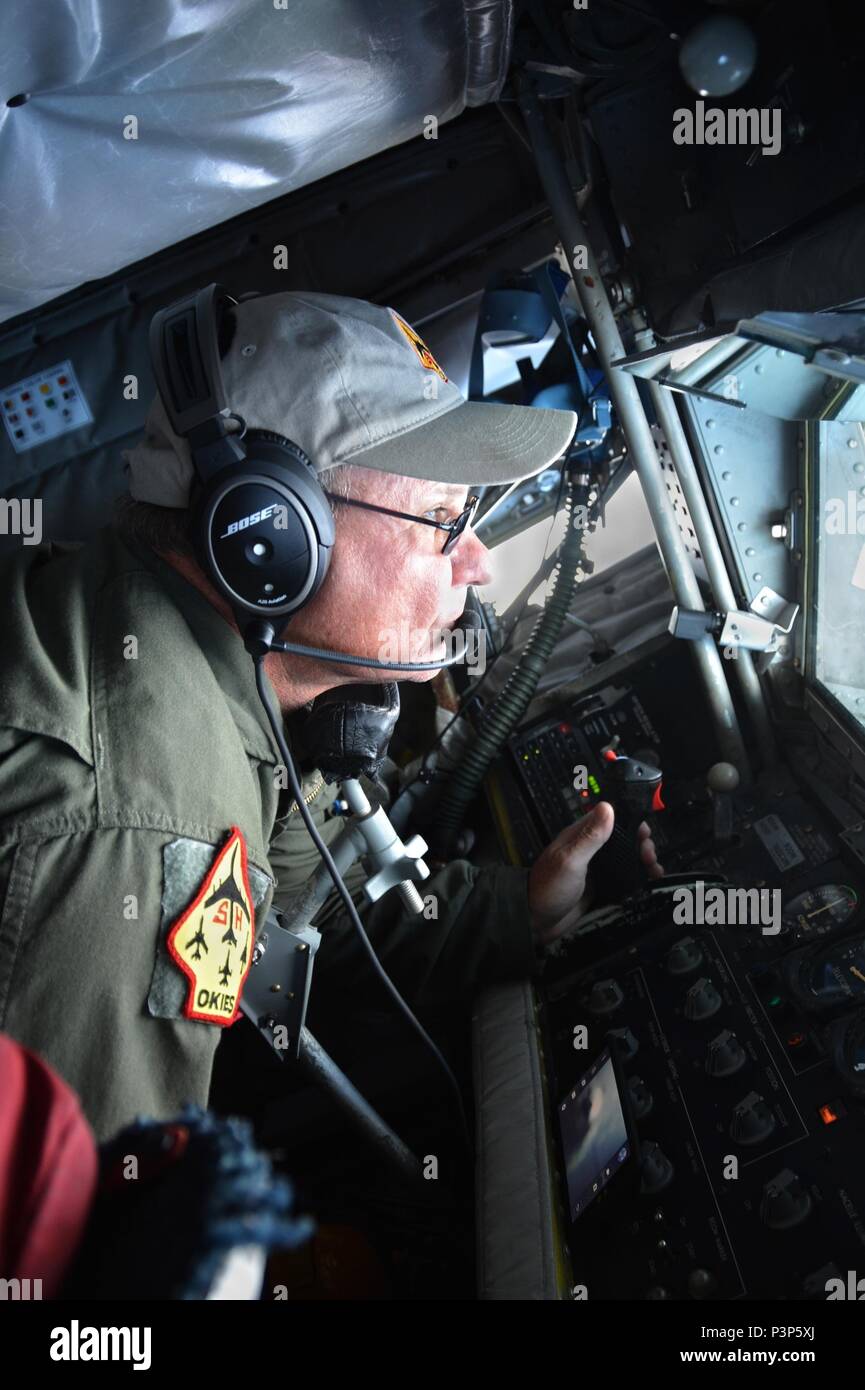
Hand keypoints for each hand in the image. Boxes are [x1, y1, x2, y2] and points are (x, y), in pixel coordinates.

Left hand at [528, 801, 663, 946]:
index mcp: (580, 837)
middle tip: (649, 855)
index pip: (610, 819)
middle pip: (623, 840)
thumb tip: (606, 808)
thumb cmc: (547, 889)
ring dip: (642, 861)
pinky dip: (637, 878)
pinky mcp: (601, 886)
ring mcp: (597, 869)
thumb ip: (589, 836)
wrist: (537, 922)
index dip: (631, 822)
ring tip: (653, 868)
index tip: (645, 831)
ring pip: (626, 859)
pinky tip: (648, 881)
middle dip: (641, 844)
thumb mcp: (570, 860)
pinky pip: (624, 878)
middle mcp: (590, 850)